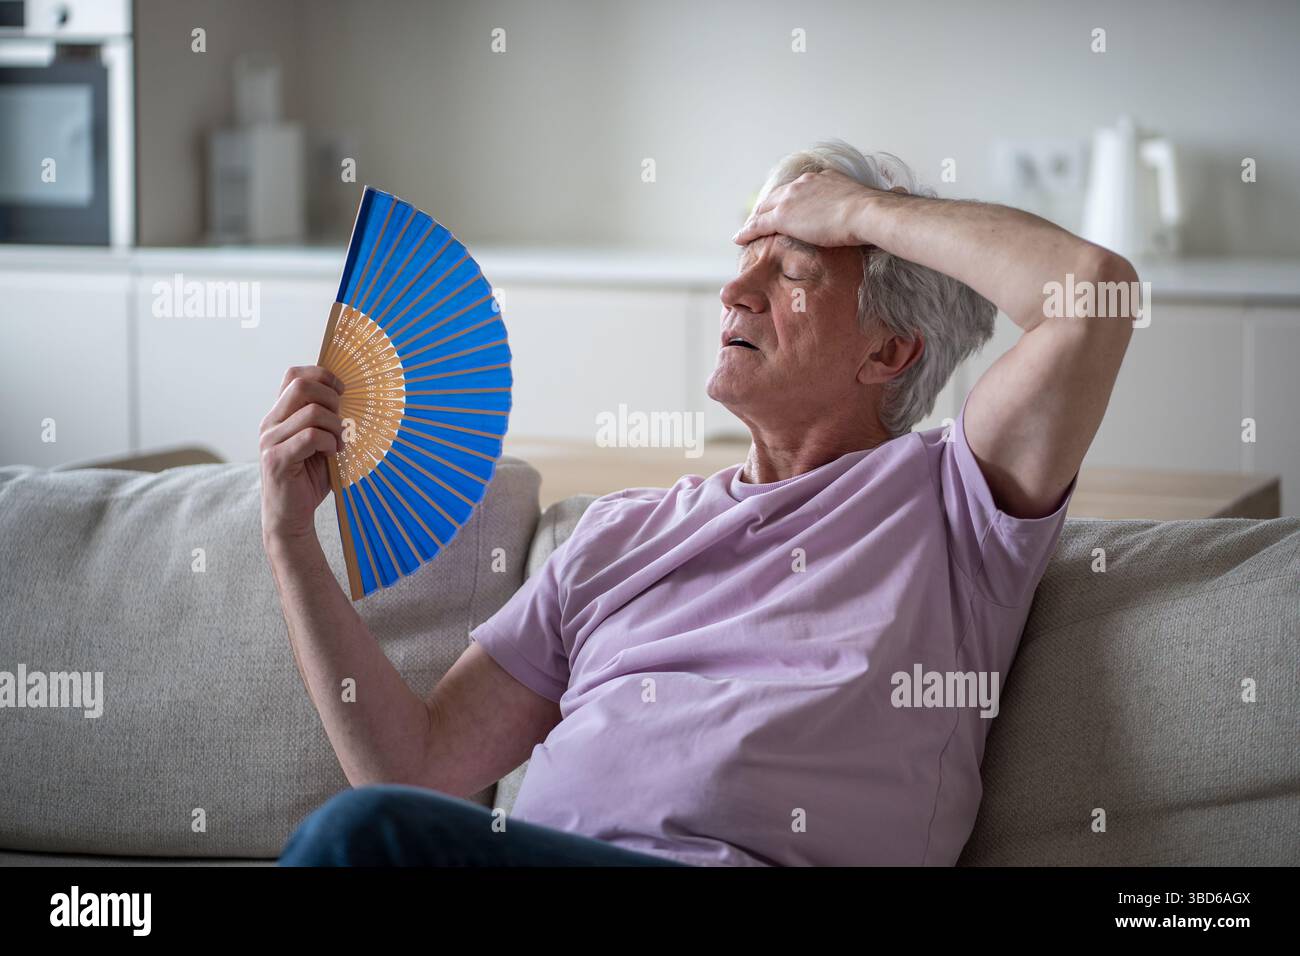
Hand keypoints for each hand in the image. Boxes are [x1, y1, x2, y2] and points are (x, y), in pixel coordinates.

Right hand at [259, 365, 345, 545]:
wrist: (291, 516)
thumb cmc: (309, 478)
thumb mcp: (319, 442)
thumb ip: (324, 419)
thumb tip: (347, 396)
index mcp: (279, 414)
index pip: (293, 375)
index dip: (322, 375)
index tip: (341, 391)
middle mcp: (270, 423)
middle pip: (301, 385)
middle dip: (331, 399)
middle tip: (341, 422)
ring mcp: (270, 440)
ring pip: (311, 412)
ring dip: (335, 427)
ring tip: (339, 445)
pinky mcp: (276, 460)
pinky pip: (311, 437)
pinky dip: (329, 443)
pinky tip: (332, 455)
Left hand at [732, 168, 898, 248]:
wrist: (867, 213)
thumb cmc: (875, 212)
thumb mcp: (869, 202)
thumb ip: (870, 204)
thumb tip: (893, 203)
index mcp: (823, 178)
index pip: (799, 189)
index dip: (790, 200)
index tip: (787, 208)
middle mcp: (804, 183)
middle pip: (778, 196)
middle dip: (767, 207)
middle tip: (759, 219)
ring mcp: (791, 198)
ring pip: (765, 209)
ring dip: (755, 220)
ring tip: (747, 231)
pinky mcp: (783, 216)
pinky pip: (758, 224)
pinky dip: (747, 231)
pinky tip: (739, 239)